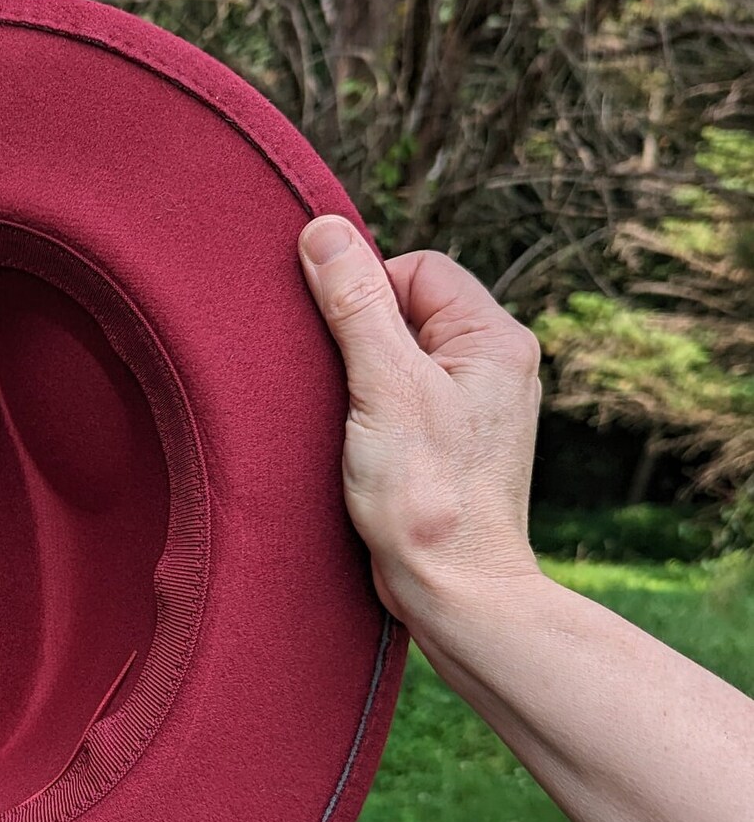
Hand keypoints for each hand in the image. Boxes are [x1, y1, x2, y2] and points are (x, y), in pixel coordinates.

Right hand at [296, 215, 544, 633]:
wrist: (453, 591)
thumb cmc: (427, 496)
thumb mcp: (382, 386)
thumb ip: (354, 304)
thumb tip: (324, 230)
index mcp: (496, 339)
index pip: (416, 269)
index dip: (365, 294)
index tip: (340, 345)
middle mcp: (497, 366)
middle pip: (406, 311)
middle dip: (360, 339)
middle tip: (343, 389)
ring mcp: (476, 407)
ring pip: (399, 358)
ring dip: (361, 381)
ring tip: (351, 424)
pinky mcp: (452, 444)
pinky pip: (402, 399)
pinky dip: (370, 413)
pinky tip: (358, 446)